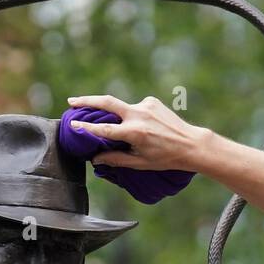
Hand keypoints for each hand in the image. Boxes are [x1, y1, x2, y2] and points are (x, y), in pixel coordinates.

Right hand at [65, 94, 209, 172]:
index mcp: (134, 133)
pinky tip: (145, 128)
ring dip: (118, 117)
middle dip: (87, 100)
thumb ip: (116, 159)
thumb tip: (95, 158)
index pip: (104, 129)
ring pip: (123, 108)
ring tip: (123, 130)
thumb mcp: (140, 163)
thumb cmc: (166, 158)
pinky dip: (133, 116)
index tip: (72, 123)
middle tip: (72, 101)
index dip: (86, 127)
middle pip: (107, 102)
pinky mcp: (152, 101)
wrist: (191, 144)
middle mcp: (139, 115)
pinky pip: (135, 108)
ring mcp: (145, 105)